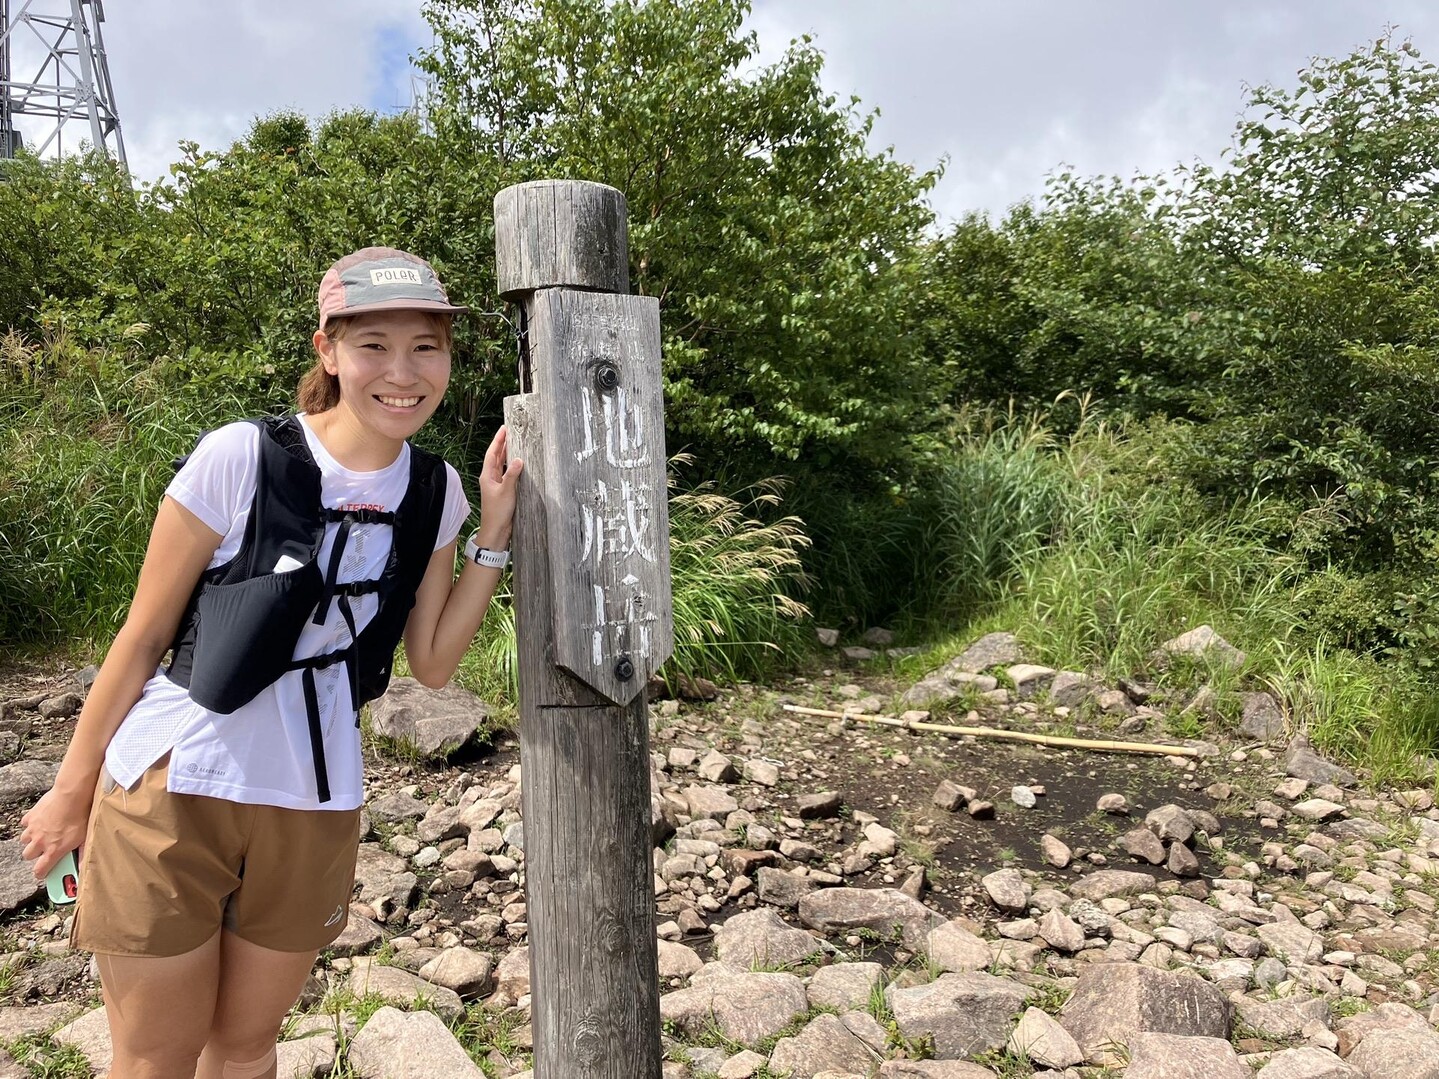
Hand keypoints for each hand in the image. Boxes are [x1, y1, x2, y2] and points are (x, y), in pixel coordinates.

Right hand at [20, 785, 93, 880]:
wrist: (71, 795)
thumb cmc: (80, 816)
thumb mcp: (85, 837)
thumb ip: (82, 854)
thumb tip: (84, 867)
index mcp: (53, 850)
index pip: (40, 870)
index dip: (40, 873)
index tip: (43, 871)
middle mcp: (40, 842)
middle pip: (28, 856)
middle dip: (35, 854)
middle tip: (45, 848)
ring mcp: (33, 829)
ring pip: (24, 840)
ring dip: (32, 839)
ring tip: (44, 834)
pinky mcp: (30, 817)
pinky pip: (25, 824)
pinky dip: (31, 824)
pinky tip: (42, 820)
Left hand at [474, 425, 522, 547]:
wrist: (496, 531)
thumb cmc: (497, 512)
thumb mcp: (506, 491)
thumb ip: (512, 475)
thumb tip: (519, 459)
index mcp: (487, 476)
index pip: (492, 454)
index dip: (498, 441)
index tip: (504, 429)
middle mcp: (491, 478)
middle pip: (496, 457)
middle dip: (503, 445)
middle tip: (510, 432)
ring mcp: (497, 485)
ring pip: (502, 465)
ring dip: (507, 455)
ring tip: (515, 443)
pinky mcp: (504, 492)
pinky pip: (508, 474)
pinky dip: (513, 467)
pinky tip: (519, 465)